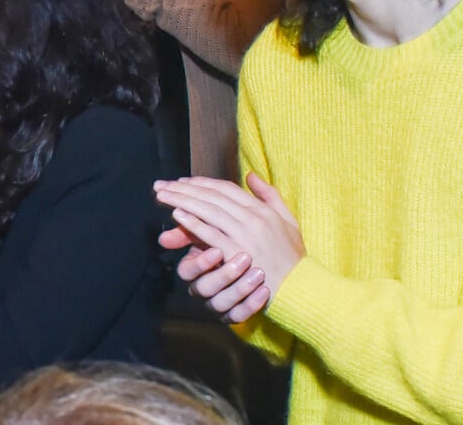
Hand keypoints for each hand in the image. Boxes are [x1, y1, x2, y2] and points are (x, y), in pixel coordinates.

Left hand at [154, 173, 305, 313]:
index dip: (202, 183)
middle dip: (184, 189)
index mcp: (261, 209)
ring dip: (183, 201)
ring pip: (208, 211)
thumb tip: (252, 176)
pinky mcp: (237, 253)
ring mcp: (244, 235)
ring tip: (162, 195)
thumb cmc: (293, 256)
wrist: (300, 286)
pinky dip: (193, 223)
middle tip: (162, 185)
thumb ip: (270, 195)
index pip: (225, 189)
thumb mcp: (288, 219)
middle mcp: (252, 217)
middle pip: (212, 197)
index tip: (183, 181)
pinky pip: (211, 235)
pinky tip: (177, 215)